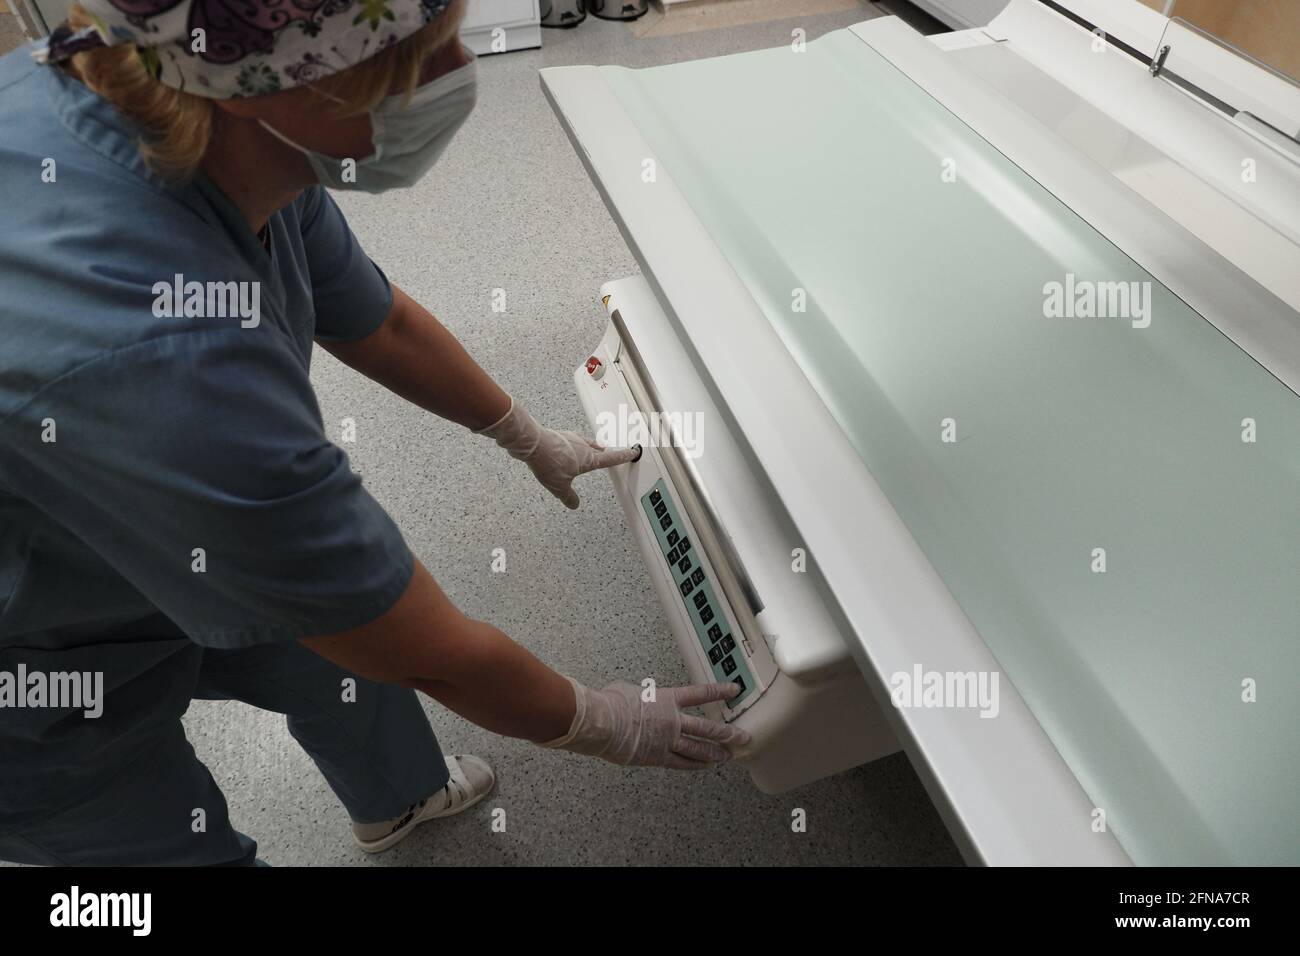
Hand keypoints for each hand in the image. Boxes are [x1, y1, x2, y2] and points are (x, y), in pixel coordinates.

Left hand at [476, 396, 636, 508]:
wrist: (532, 443)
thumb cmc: (549, 462)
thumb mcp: (559, 487)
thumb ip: (569, 496)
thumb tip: (574, 504)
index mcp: (589, 459)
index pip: (611, 458)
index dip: (623, 456)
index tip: (633, 452)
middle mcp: (583, 446)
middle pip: (599, 449)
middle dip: (605, 452)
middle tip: (608, 453)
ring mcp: (571, 439)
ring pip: (586, 443)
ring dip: (589, 447)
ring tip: (589, 450)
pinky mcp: (560, 435)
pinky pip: (572, 440)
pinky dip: (573, 445)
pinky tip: (566, 448)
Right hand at [540, 677, 751, 768]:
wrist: (603, 722)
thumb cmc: (610, 704)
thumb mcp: (628, 689)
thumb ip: (641, 695)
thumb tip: (636, 697)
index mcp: (667, 699)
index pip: (700, 694)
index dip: (719, 691)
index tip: (733, 690)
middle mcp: (673, 720)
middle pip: (707, 728)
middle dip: (727, 733)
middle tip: (742, 736)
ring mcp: (667, 740)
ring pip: (698, 749)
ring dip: (716, 753)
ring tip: (728, 756)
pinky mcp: (657, 757)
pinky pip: (681, 763)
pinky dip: (695, 766)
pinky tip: (704, 768)